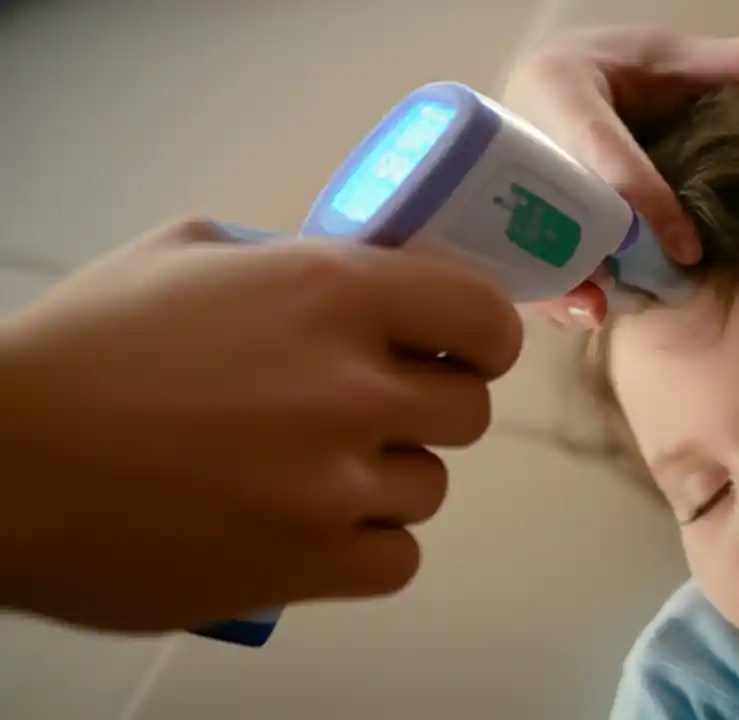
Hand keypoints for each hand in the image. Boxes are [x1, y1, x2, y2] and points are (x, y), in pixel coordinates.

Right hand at [0, 218, 521, 632]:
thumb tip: (368, 283)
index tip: (463, 349)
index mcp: (333, 292)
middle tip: (371, 409)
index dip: (484, 337)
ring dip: (390, 477)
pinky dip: (370, 544)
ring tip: (316, 469)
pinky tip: (320, 525)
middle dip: (429, 407)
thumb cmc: (83, 350)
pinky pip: (398, 558)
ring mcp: (334, 484)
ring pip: (430, 487)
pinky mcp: (307, 565)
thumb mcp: (190, 255)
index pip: (485, 317)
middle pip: (467, 411)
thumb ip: (295, 262)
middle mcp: (352, 387)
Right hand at [501, 26, 738, 325]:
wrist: (549, 74)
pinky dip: (550, 287)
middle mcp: (522, 134)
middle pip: (556, 203)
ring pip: (528, 237)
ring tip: (602, 309)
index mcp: (559, 85)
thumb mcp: (669, 57)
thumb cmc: (616, 67)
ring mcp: (503, 178)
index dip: (641, 199)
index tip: (685, 248)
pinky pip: (518, 257)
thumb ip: (733, 61)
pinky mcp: (502, 211)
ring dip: (565, 279)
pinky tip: (587, 310)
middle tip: (651, 289)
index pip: (601, 149)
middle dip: (599, 252)